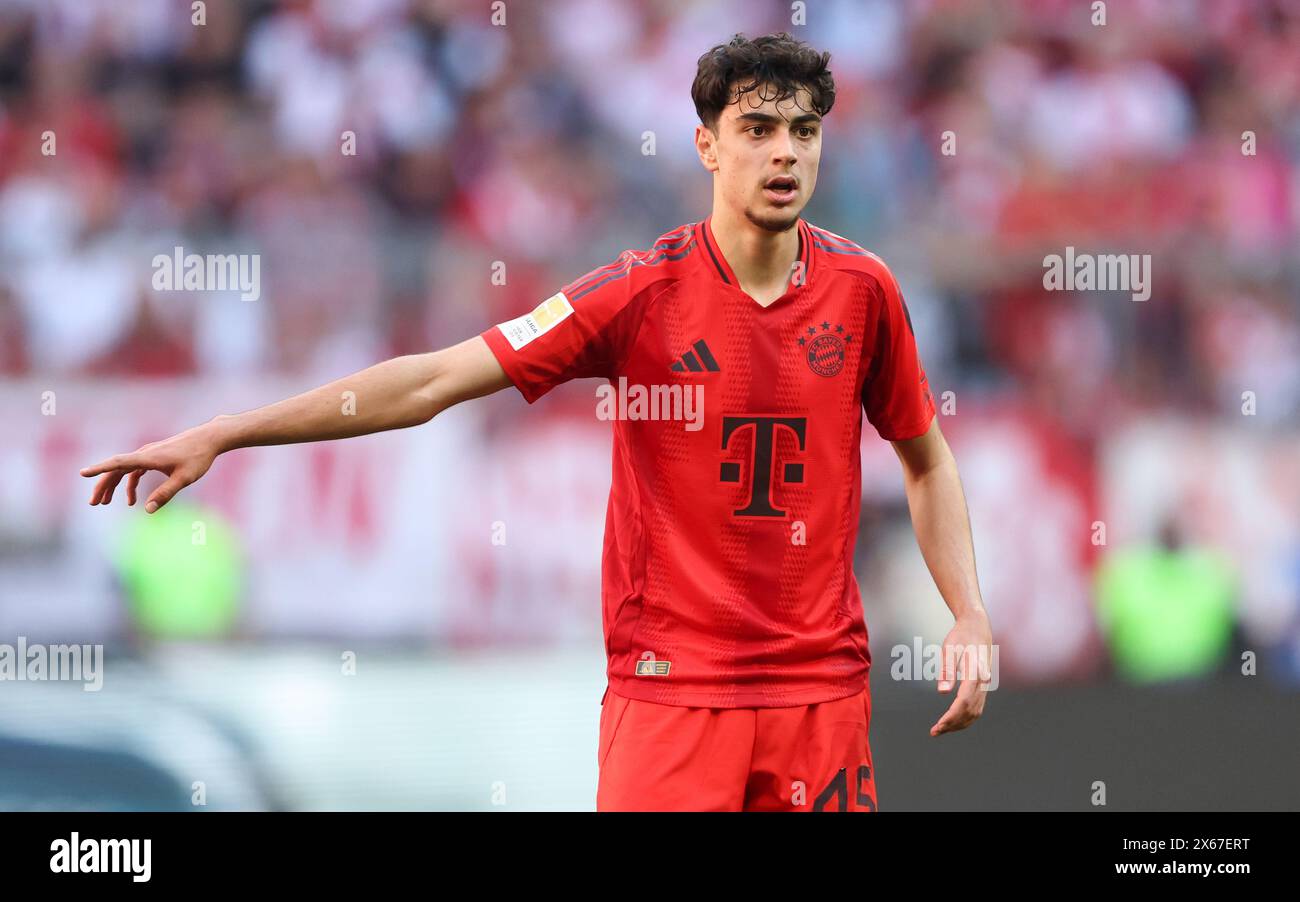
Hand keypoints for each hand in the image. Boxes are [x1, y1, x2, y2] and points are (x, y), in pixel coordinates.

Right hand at [80, 421, 223, 512]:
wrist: (209, 438)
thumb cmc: (198, 457)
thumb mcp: (183, 479)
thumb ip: (165, 494)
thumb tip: (148, 510)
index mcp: (147, 457)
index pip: (117, 463)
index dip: (99, 468)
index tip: (82, 473)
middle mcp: (144, 453)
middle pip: (116, 469)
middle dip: (102, 485)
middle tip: (93, 503)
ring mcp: (148, 454)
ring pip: (124, 470)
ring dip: (114, 486)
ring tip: (105, 503)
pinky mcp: (155, 457)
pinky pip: (135, 470)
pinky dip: (129, 483)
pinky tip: (131, 499)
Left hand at [930, 609, 993, 736]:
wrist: (977, 627)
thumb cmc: (960, 637)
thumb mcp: (949, 649)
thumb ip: (947, 671)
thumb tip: (942, 692)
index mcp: (975, 672)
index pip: (964, 701)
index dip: (951, 716)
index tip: (938, 725)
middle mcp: (984, 682)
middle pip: (970, 710)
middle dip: (953, 724)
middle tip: (934, 732)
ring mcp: (985, 685)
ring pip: (975, 712)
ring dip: (959, 724)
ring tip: (941, 729)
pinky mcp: (983, 687)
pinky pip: (977, 708)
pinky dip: (966, 718)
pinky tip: (952, 722)